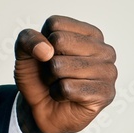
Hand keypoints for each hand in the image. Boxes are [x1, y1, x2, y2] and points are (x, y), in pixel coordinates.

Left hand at [13, 15, 116, 132]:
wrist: (40, 108)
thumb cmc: (38, 76)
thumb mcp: (24, 52)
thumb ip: (27, 39)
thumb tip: (47, 50)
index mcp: (88, 32)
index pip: (55, 23)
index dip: (42, 41)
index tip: (48, 54)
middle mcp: (104, 49)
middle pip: (59, 41)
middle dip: (46, 60)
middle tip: (53, 72)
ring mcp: (108, 71)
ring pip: (60, 66)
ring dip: (51, 79)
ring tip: (60, 84)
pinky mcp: (105, 93)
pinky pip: (67, 88)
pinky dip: (57, 93)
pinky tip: (66, 97)